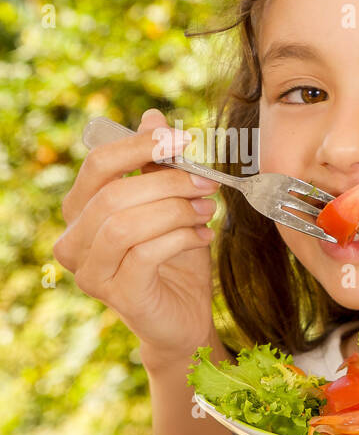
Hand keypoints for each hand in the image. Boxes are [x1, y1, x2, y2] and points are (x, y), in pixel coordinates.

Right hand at [53, 108, 219, 363]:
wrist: (185, 318)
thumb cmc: (175, 259)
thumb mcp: (169, 205)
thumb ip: (157, 167)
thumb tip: (153, 116)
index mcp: (81, 211)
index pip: (98, 164)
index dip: (140, 146)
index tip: (183, 139)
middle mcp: (74, 241)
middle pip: (113, 194)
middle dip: (168, 182)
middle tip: (208, 184)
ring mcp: (90, 272)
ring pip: (125, 224)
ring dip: (174, 210)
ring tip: (208, 211)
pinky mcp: (117, 295)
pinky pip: (144, 255)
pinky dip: (180, 239)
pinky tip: (203, 236)